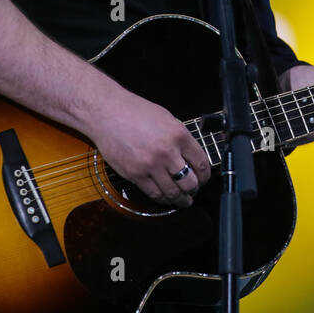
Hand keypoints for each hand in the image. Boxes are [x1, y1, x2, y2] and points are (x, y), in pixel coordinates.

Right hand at [91, 89, 211, 207]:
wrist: (108, 113)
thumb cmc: (134, 112)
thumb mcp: (167, 118)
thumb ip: (180, 138)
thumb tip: (191, 155)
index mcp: (179, 135)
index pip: (201, 163)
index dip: (205, 176)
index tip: (204, 179)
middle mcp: (167, 152)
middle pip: (190, 182)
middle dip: (194, 189)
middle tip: (193, 190)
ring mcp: (151, 165)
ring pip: (173, 192)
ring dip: (180, 200)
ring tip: (183, 200)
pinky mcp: (136, 175)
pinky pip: (154, 194)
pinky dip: (162, 199)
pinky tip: (165, 198)